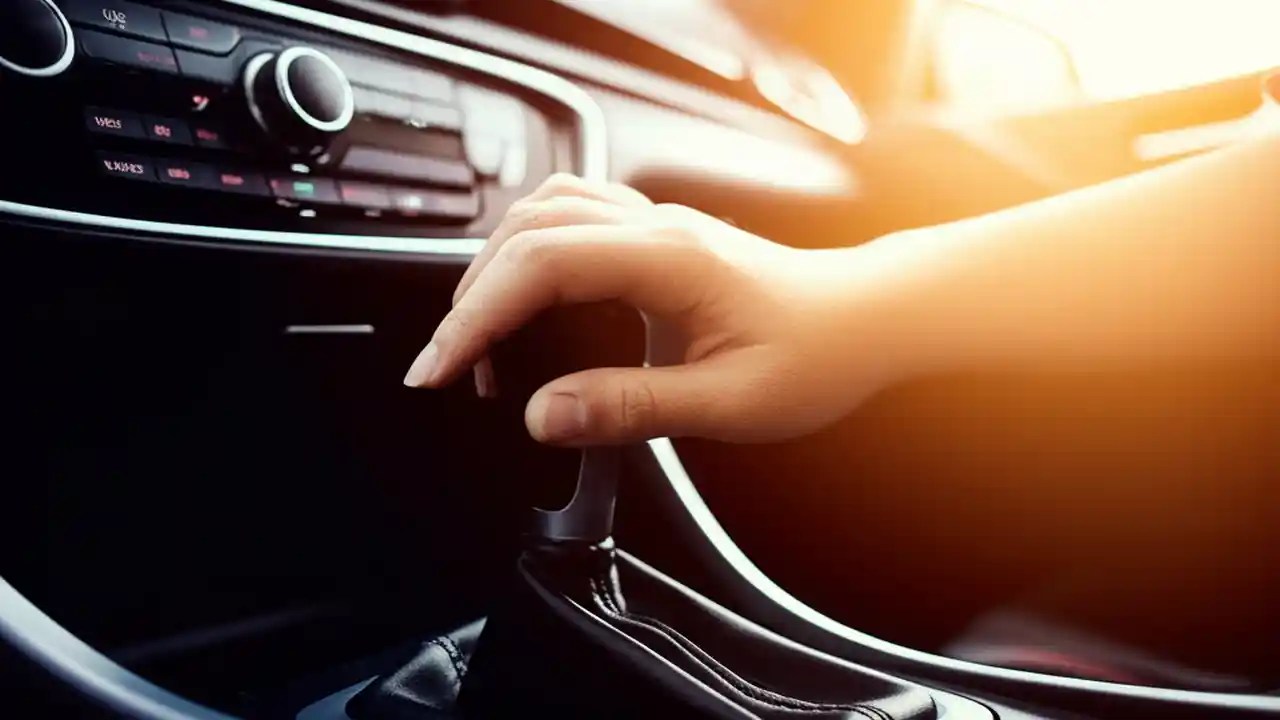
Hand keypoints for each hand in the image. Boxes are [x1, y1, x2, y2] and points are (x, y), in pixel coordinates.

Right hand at [403, 174, 899, 445]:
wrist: (869, 318)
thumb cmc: (818, 354)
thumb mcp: (730, 401)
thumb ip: (632, 408)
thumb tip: (545, 416)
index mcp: (667, 259)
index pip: (539, 266)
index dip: (476, 317)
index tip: (438, 369)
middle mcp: (653, 227)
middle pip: (525, 232)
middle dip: (469, 299)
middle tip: (446, 367)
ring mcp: (653, 223)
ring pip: (541, 214)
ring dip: (494, 270)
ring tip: (476, 339)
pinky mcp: (655, 236)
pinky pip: (569, 219)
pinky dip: (526, 254)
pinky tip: (521, 296)